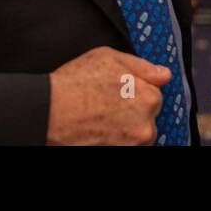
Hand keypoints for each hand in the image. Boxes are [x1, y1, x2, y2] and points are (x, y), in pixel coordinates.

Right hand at [47, 46, 170, 144]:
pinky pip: (124, 144)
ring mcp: (131, 144)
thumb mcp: (110, 57)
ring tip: (100, 116)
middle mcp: (145, 125)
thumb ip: (142, 66)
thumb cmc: (74, 83)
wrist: (46, 111)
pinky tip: (98, 129)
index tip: (121, 89)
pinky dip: (115, 138)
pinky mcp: (117, 153)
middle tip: (107, 103)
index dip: (136, 88)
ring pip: (136, 134)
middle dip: (132, 110)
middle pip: (147, 116)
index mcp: (149, 97)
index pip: (155, 93)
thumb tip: (163, 74)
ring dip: (125, 127)